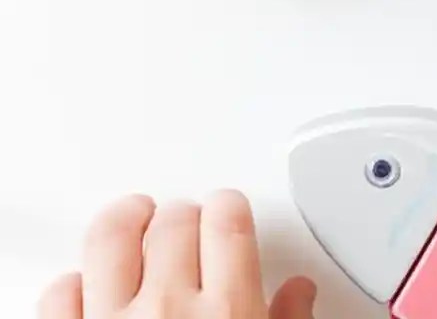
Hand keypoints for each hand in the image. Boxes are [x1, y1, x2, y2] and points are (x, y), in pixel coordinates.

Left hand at [38, 192, 315, 318]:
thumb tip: (298, 294)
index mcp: (228, 310)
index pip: (229, 222)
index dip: (228, 205)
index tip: (227, 208)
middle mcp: (169, 307)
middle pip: (173, 222)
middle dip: (184, 213)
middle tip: (189, 218)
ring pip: (110, 239)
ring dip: (126, 221)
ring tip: (135, 216)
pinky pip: (62, 294)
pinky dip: (75, 282)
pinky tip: (89, 279)